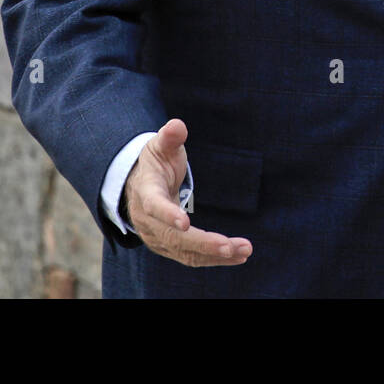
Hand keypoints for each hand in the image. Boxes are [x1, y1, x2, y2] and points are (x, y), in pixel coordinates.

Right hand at [122, 118, 252, 266]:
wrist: (138, 186)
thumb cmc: (154, 162)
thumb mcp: (159, 145)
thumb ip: (169, 137)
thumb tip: (178, 125)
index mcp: (145, 192)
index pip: (154, 206)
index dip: (168, 214)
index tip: (186, 222)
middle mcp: (148, 221)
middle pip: (175, 238)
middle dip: (203, 244)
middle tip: (231, 246)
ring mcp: (158, 238)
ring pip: (186, 252)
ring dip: (215, 254)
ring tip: (245, 251)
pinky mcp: (169, 247)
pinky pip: (192, 257)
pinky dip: (213, 258)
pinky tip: (238, 255)